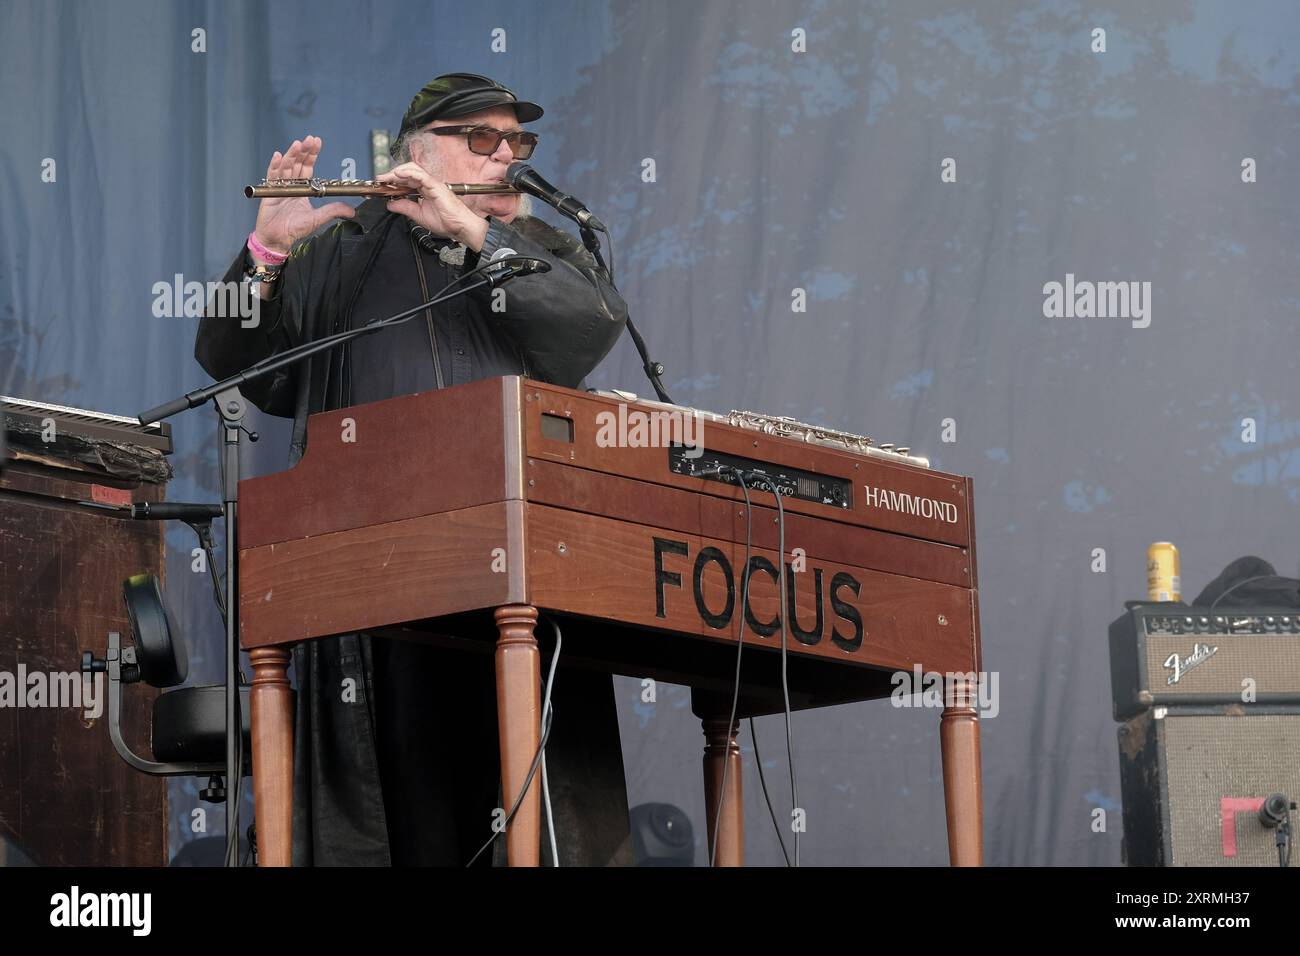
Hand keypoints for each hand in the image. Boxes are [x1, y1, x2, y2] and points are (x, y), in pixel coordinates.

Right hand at [251, 136, 355, 259]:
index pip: (308, 168)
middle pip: (297, 164)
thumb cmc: (294, 230)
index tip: (317, 142)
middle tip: (310, 139)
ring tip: (297, 144)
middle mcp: (291, 185)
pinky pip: (271, 176)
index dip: (312, 155)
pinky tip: (278, 155)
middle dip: (304, 151)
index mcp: (303, 190)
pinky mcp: (269, 192)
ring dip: (291, 155)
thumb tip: (351, 210)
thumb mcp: (317, 219)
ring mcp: (280, 187)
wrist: (277, 239)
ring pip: (286, 167)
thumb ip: (332, 211)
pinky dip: (274, 166)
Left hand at [377, 163, 487, 250]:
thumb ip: (405, 207)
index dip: (392, 180)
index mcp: (424, 190)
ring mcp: (432, 184)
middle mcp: (428, 184)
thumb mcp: (418, 215)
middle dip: (391, 174)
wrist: (460, 228)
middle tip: (380, 180)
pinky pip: (421, 175)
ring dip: (397, 172)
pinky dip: (408, 173)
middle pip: (407, 171)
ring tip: (386, 178)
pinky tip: (398, 175)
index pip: (406, 180)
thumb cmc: (447, 222)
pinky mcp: (436, 186)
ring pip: (413, 170)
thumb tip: (390, 204)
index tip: (380, 185)